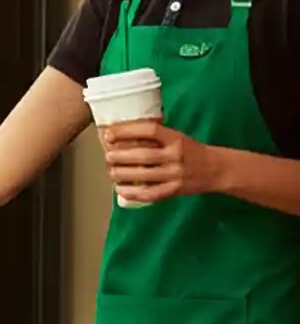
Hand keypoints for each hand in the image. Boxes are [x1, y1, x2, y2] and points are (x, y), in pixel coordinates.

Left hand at [102, 121, 223, 203]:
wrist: (216, 169)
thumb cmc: (190, 150)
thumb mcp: (176, 136)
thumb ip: (154, 136)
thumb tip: (120, 133)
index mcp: (176, 138)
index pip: (149, 130)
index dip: (126, 131)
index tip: (108, 134)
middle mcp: (176, 155)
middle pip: (143, 155)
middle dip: (120, 156)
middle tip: (107, 156)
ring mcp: (176, 175)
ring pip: (144, 175)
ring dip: (122, 175)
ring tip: (111, 172)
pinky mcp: (175, 190)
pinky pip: (150, 193)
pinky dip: (133, 193)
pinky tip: (121, 190)